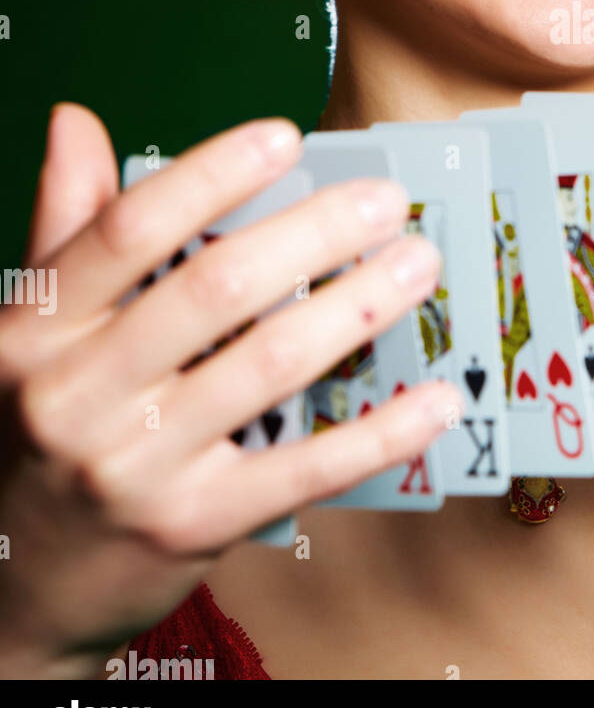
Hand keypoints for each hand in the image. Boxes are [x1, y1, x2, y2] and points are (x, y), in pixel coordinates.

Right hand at [0, 104, 461, 676]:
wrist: (12, 586)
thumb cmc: (33, 433)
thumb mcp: (29, 333)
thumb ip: (64, 229)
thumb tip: (76, 121)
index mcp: (37, 330)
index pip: (130, 230)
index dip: (211, 173)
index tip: (285, 137)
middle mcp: (79, 394)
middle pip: (216, 289)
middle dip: (315, 233)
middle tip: (385, 201)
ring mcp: (136, 466)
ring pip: (270, 365)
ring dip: (360, 306)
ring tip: (418, 264)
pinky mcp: (192, 526)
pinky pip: (304, 469)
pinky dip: (380, 432)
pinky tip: (437, 398)